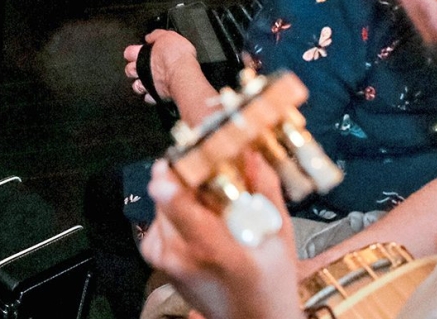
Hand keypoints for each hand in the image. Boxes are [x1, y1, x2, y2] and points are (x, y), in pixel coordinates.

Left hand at [124, 29, 201, 104]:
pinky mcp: (155, 96)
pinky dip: (152, 96)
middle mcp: (142, 70)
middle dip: (132, 69)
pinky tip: (157, 92)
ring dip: (140, 84)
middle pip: (129, 70)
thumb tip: (151, 36)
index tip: (136, 52)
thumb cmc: (177, 56)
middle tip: (141, 67)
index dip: (132, 52)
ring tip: (148, 81)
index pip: (129, 52)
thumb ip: (157, 36)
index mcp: (143, 54)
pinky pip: (149, 98)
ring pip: (136, 86)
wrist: (184, 74)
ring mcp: (147, 84)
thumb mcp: (169, 36)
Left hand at [140, 158, 300, 318]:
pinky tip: (194, 219)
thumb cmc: (271, 284)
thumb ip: (265, 191)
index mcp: (216, 249)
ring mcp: (168, 262)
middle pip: (166, 198)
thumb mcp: (279, 236)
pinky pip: (157, 224)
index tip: (178, 155)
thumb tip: (252, 152)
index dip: (172, 177)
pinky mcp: (159, 264)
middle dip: (182, 175)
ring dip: (177, 193)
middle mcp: (184, 256)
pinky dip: (171, 214)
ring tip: (205, 198)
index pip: (179, 207)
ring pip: (160, 207)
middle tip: (203, 165)